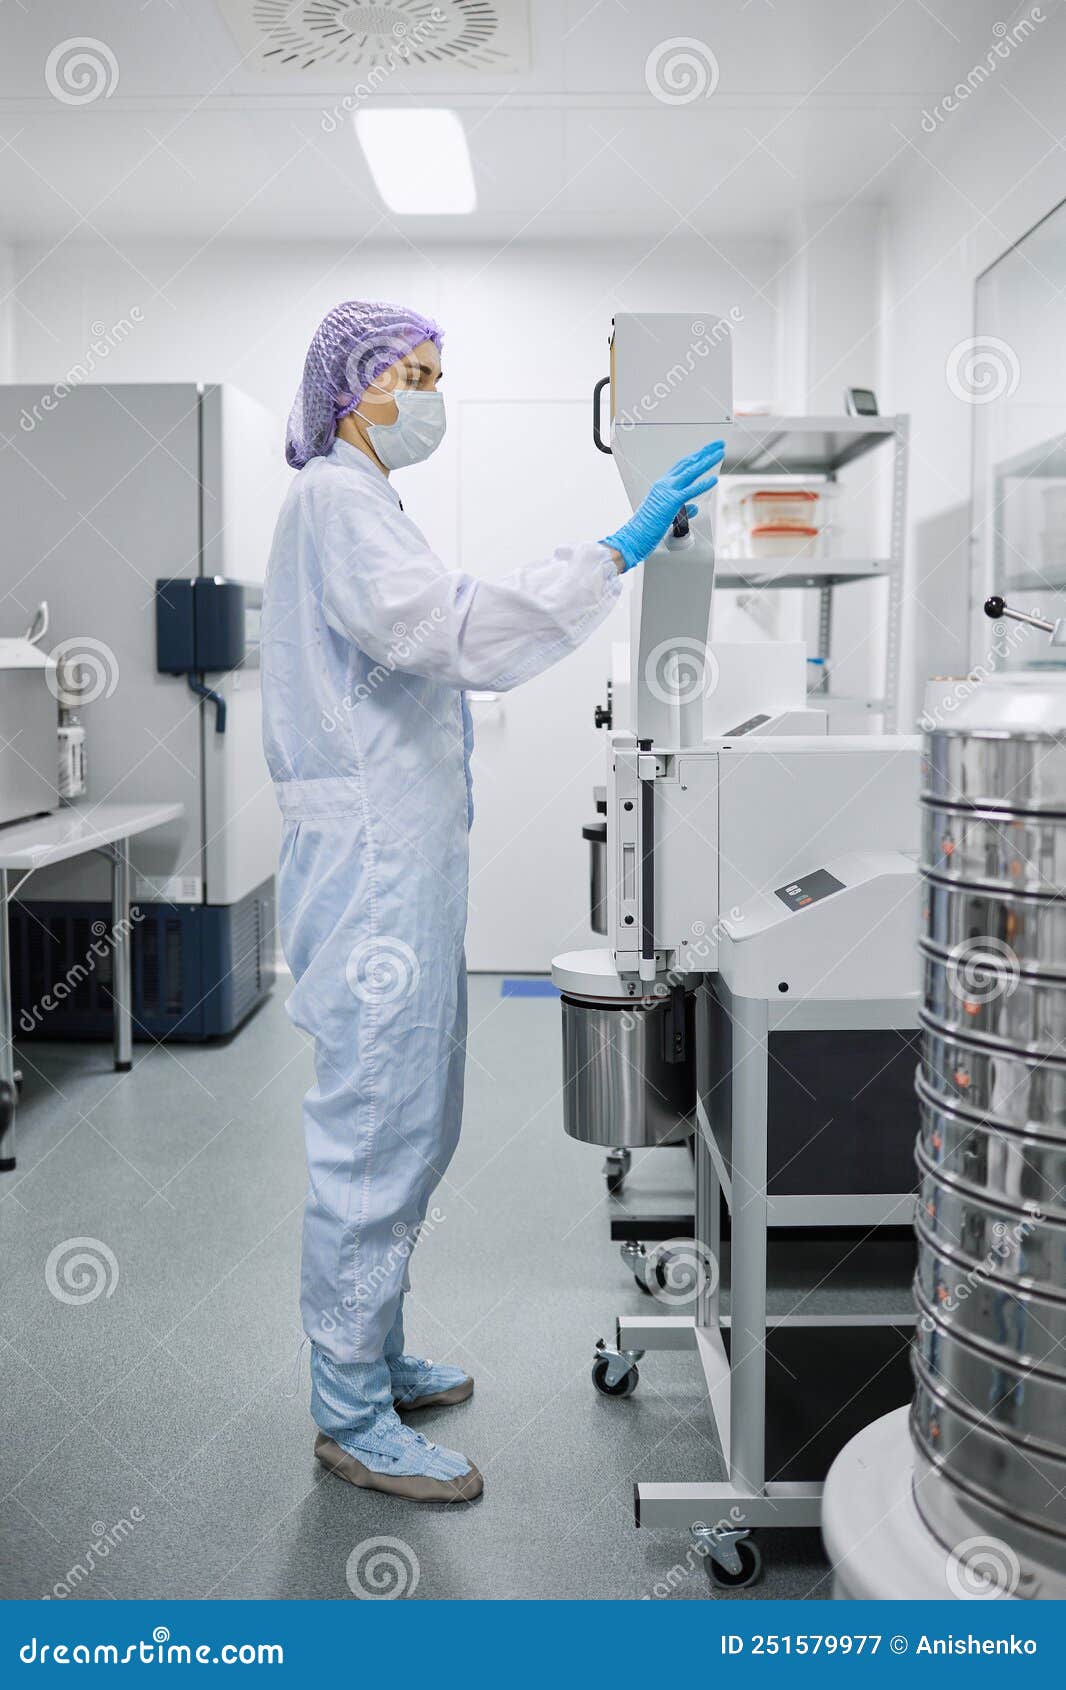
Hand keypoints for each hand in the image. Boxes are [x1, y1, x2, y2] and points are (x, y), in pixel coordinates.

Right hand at [601, 440, 725, 570]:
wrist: (633, 536)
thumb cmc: (647, 528)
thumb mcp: (668, 515)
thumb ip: (683, 509)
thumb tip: (695, 507)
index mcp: (662, 485)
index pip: (682, 466)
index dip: (697, 457)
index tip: (708, 451)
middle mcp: (664, 484)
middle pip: (688, 463)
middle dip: (705, 452)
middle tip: (718, 444)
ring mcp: (667, 491)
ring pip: (690, 472)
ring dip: (707, 461)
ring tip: (720, 453)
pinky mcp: (670, 502)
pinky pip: (690, 491)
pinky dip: (703, 484)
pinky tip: (714, 479)